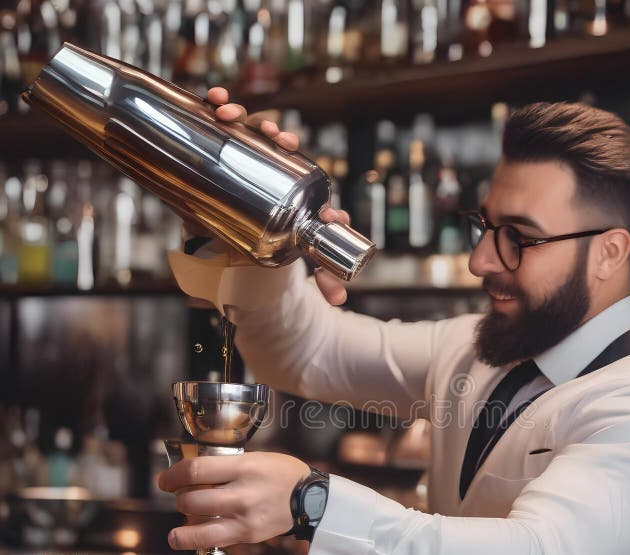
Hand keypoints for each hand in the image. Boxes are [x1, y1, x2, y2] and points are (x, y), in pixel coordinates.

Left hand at [157, 452, 309, 549]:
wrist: (312, 498)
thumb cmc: (283, 474)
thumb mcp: (256, 458)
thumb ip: (227, 465)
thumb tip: (193, 473)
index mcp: (244, 467)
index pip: (195, 471)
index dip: (172, 476)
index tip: (165, 480)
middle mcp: (242, 493)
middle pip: (191, 499)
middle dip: (178, 498)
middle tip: (180, 496)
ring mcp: (245, 518)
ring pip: (197, 528)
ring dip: (181, 526)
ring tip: (180, 524)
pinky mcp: (248, 535)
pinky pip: (212, 541)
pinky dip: (193, 539)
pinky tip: (185, 536)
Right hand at [205, 87, 348, 305]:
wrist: (246, 237)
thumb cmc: (280, 240)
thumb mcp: (299, 255)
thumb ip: (322, 275)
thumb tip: (340, 301)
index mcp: (298, 185)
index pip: (305, 170)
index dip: (302, 160)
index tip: (300, 182)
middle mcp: (276, 166)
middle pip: (281, 142)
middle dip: (280, 134)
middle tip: (277, 139)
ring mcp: (251, 156)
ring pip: (252, 129)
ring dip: (245, 115)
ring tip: (232, 115)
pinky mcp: (226, 153)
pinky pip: (224, 126)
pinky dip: (220, 107)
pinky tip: (213, 102)